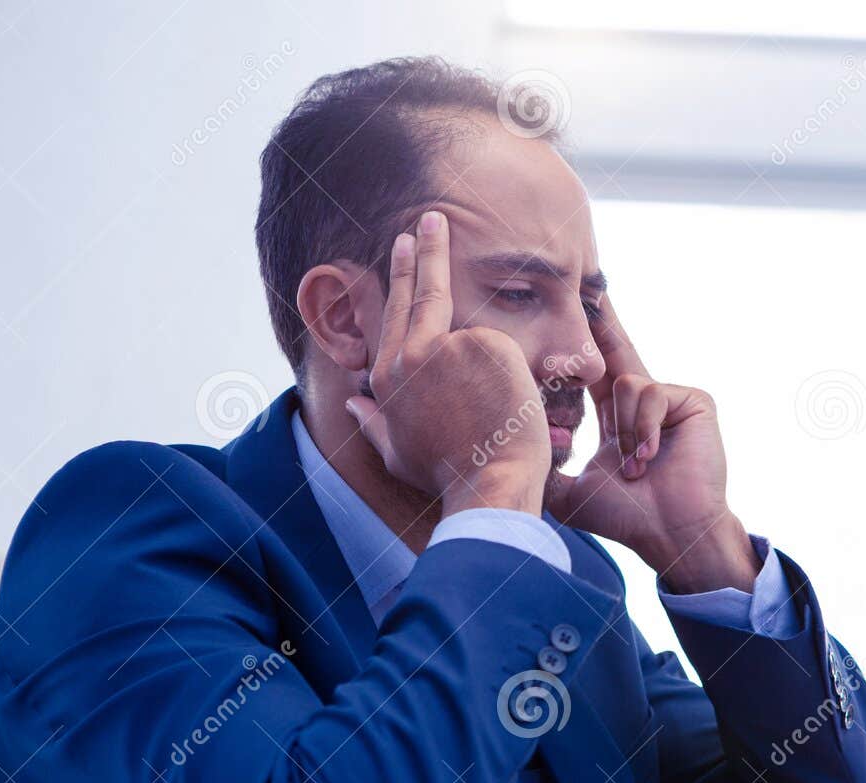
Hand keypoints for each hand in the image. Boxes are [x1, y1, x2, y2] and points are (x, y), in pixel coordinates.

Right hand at [345, 213, 548, 516]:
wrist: (489, 482)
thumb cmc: (449, 475)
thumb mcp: (399, 453)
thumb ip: (374, 423)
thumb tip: (351, 403)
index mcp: (387, 376)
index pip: (394, 313)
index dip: (397, 277)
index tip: (403, 247)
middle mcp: (410, 354)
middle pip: (420, 290)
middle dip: (425, 249)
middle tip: (432, 217)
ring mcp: (448, 345)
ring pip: (477, 337)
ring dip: (493, 364)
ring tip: (499, 401)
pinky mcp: (486, 343)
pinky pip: (505, 351)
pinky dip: (514, 373)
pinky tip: (512, 404)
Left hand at [546, 298, 759, 593]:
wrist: (671, 533)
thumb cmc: (626, 518)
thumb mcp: (568, 490)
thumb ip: (543, 467)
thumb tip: (501, 458)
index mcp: (619, 419)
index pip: (594, 373)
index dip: (582, 344)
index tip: (570, 312)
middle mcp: (645, 403)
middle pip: (616, 350)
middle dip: (603, 319)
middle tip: (589, 281)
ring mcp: (673, 399)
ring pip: (626, 383)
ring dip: (626, 430)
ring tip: (635, 467)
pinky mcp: (695, 400)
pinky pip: (651, 392)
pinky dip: (645, 427)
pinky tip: (651, 456)